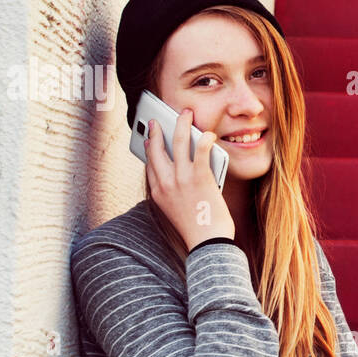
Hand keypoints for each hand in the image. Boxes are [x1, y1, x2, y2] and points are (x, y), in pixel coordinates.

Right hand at [145, 107, 235, 251]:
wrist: (207, 242)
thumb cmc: (197, 229)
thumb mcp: (175, 211)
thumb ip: (173, 192)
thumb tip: (179, 173)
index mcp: (159, 192)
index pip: (149, 164)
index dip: (149, 148)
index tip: (150, 138)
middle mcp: (166, 182)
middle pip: (157, 148)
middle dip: (158, 129)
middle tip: (159, 118)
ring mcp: (182, 178)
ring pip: (178, 141)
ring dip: (181, 123)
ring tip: (185, 114)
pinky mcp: (200, 177)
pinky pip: (200, 150)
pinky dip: (204, 138)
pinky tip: (208, 133)